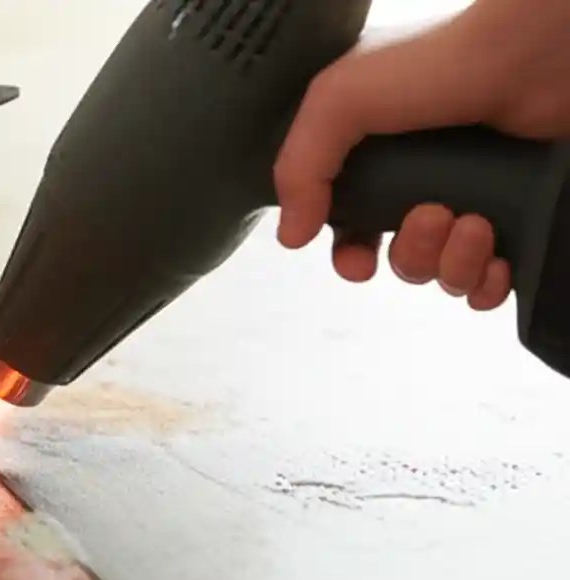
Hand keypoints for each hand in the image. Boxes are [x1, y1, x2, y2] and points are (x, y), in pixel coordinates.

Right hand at [273, 0, 569, 309]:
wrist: (531, 55)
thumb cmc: (438, 63)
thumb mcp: (338, 100)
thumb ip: (299, 167)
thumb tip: (289, 236)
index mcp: (373, 160)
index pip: (348, 228)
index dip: (349, 254)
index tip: (360, 259)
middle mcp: (419, 183)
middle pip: (398, 260)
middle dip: (410, 256)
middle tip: (430, 216)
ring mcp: (469, 200)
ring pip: (443, 274)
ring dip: (452, 262)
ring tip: (473, 220)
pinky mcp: (514, 217)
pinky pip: (489, 281)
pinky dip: (487, 283)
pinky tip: (494, 260)